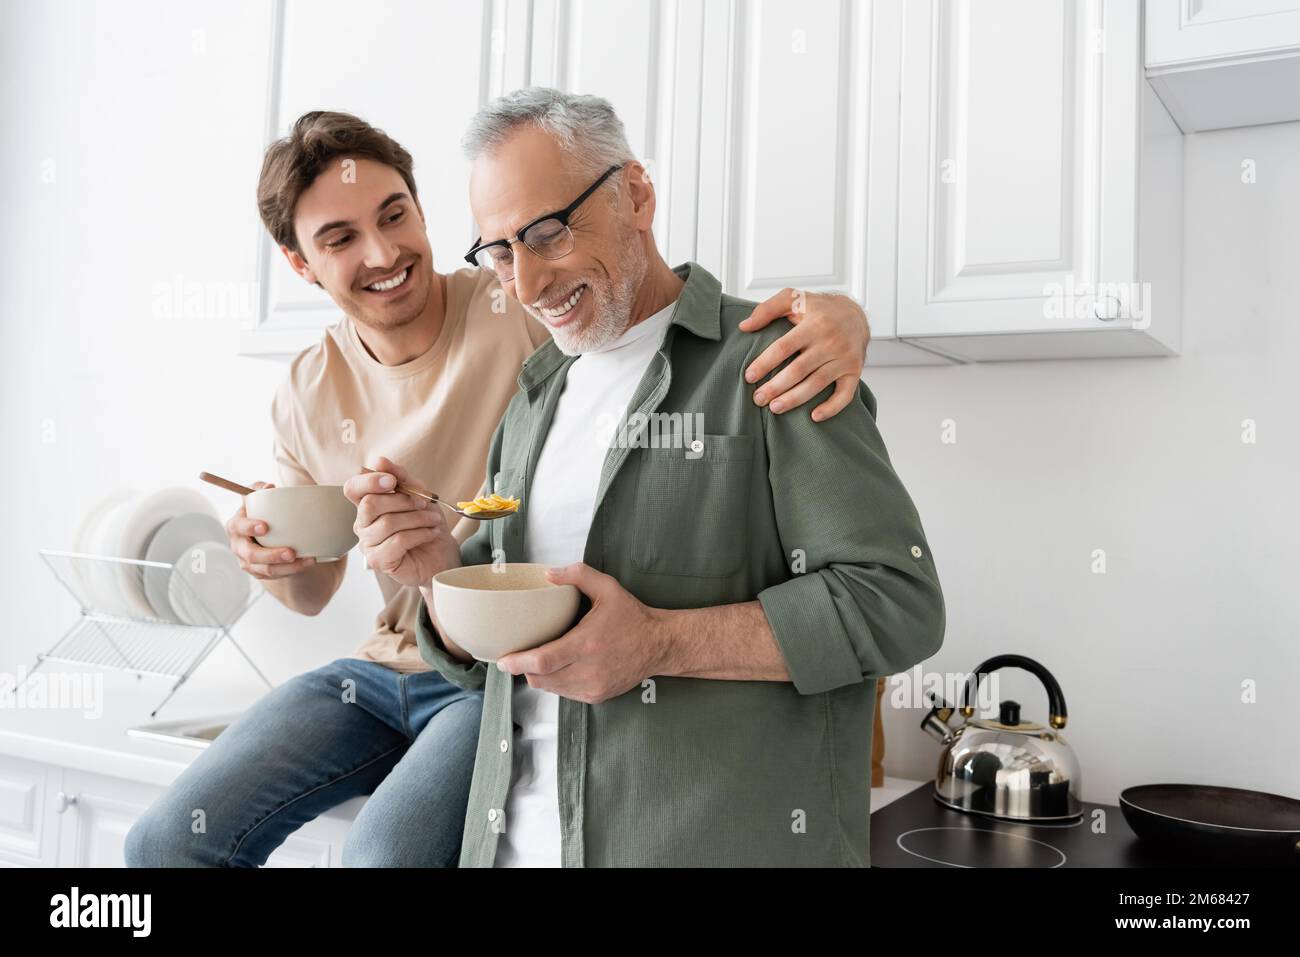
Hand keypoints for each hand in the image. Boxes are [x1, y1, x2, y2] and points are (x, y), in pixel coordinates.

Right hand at [227, 481, 316, 579]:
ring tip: (308, 560)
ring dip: (288, 567)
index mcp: (236, 526)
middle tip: (291, 552)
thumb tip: (269, 487)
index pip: (238, 527)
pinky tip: (308, 563)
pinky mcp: (260, 572)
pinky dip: (293, 570)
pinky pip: (276, 575)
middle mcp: (239, 547)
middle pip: (251, 555)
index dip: (249, 527)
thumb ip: (259, 489)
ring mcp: (248, 562)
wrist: (263, 535)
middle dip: (271, 555)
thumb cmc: (261, 513)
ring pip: (266, 570)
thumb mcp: (258, 500)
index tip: (265, 526)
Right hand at [343, 455, 460, 587]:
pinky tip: (431, 533)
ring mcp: (368, 543)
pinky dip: (420, 534)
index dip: (369, 481)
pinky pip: (397, 541)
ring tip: (434, 520)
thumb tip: (379, 461)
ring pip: (388, 523)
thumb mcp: (419, 494)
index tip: (393, 481)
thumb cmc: (427, 523)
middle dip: (402, 501)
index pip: (352, 488)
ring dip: (417, 518)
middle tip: (424, 503)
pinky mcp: (378, 560)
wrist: (441, 554)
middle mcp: (362, 523)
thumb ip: (400, 477)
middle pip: (370, 504)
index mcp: (368, 504)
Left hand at [495, 563, 667, 703]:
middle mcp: (589, 670)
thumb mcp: (608, 588)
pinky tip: (557, 668)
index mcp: (587, 644)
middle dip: (523, 669)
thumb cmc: (632, 616)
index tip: (502, 659)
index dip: (518, 662)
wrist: (659, 644)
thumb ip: (578, 575)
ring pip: (550, 688)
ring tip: (534, 660)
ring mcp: (593, 687)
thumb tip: (548, 574)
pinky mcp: (597, 696)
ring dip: (538, 676)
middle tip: (514, 657)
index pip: (543, 660)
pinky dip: (555, 682)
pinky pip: (564, 693)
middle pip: (541, 678)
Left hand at [739, 287, 870, 420]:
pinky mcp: (854, 371)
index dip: (765, 363)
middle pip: (798, 370)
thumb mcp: (793, 298)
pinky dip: (831, 408)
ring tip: (774, 408)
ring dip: (794, 399)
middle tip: (757, 399)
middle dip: (775, 387)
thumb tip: (744, 327)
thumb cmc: (818, 309)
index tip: (749, 377)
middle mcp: (831, 342)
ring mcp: (844, 358)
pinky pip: (845, 394)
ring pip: (817, 384)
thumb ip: (767, 309)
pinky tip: (814, 417)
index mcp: (814, 324)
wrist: (856, 315)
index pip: (784, 347)